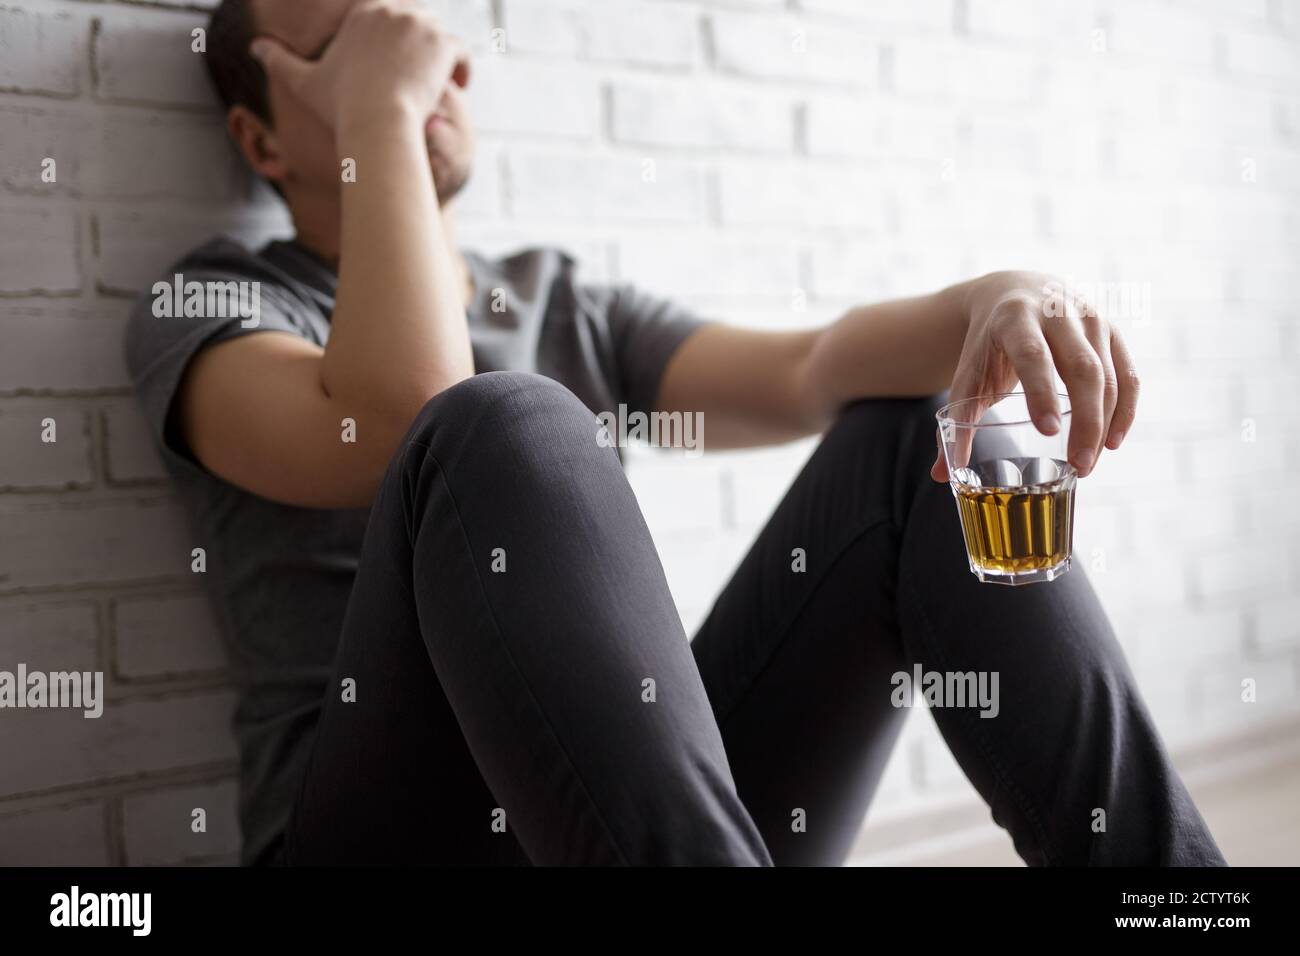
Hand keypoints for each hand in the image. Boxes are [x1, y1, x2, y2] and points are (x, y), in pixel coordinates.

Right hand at [249, 0, 469, 132]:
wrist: (378, 121)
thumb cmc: (341, 108)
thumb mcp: (304, 83)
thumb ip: (278, 61)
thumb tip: (254, 47)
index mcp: (363, 12)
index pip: (386, 11)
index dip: (396, 32)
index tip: (401, 58)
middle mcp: (392, 11)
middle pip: (415, 20)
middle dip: (420, 41)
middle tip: (425, 68)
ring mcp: (420, 25)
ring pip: (437, 35)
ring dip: (440, 54)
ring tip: (440, 78)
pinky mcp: (443, 44)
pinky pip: (459, 49)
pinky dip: (461, 66)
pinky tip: (460, 84)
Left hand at [930, 271, 1139, 481]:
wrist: (1014, 293)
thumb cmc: (988, 345)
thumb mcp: (967, 375)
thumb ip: (956, 422)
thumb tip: (944, 475)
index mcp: (1014, 318)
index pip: (1032, 354)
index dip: (1041, 391)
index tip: (1048, 431)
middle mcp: (1058, 313)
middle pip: (1081, 367)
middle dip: (1084, 420)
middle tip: (1079, 466)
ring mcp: (1090, 319)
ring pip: (1110, 374)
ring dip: (1103, 423)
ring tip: (1087, 464)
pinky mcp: (1112, 331)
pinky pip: (1128, 375)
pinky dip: (1125, 411)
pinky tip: (1112, 442)